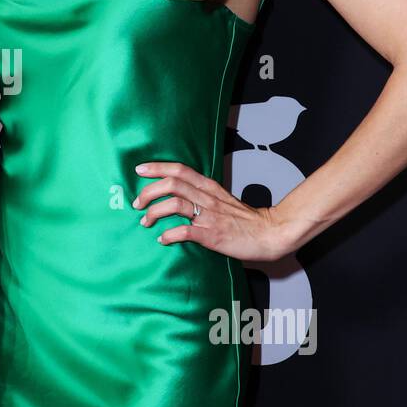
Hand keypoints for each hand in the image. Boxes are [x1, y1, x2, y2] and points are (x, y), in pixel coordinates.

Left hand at [134, 161, 290, 260]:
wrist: (269, 233)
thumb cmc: (244, 219)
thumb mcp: (221, 198)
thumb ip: (201, 194)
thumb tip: (176, 194)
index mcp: (209, 187)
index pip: (180, 170)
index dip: (157, 167)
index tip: (139, 170)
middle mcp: (207, 198)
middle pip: (172, 184)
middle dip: (148, 192)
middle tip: (137, 203)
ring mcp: (209, 216)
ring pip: (174, 204)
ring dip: (154, 212)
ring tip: (145, 221)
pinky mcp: (212, 235)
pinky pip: (184, 231)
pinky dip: (168, 235)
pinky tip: (162, 239)